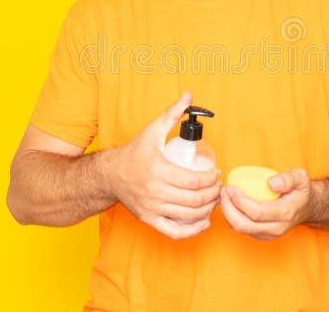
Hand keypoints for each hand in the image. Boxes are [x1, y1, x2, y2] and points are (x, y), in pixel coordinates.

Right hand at [110, 91, 221, 239]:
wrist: (110, 175)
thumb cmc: (134, 153)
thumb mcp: (152, 130)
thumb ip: (172, 113)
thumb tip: (188, 96)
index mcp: (158, 170)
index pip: (195, 181)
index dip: (211, 179)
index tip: (216, 174)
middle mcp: (154, 192)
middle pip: (195, 199)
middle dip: (213, 194)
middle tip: (218, 187)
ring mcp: (152, 208)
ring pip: (188, 215)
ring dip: (207, 209)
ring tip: (213, 199)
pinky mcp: (149, 220)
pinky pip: (174, 232)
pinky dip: (192, 230)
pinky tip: (203, 222)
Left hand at [219, 168, 312, 240]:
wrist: (305, 207)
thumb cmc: (300, 191)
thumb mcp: (300, 178)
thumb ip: (288, 178)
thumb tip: (271, 183)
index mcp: (285, 214)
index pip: (256, 212)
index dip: (239, 201)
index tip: (230, 187)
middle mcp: (276, 228)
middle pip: (243, 225)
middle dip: (228, 208)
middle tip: (223, 191)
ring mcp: (267, 234)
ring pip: (239, 229)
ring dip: (227, 213)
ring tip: (224, 195)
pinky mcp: (260, 234)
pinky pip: (240, 229)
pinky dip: (230, 217)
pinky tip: (229, 203)